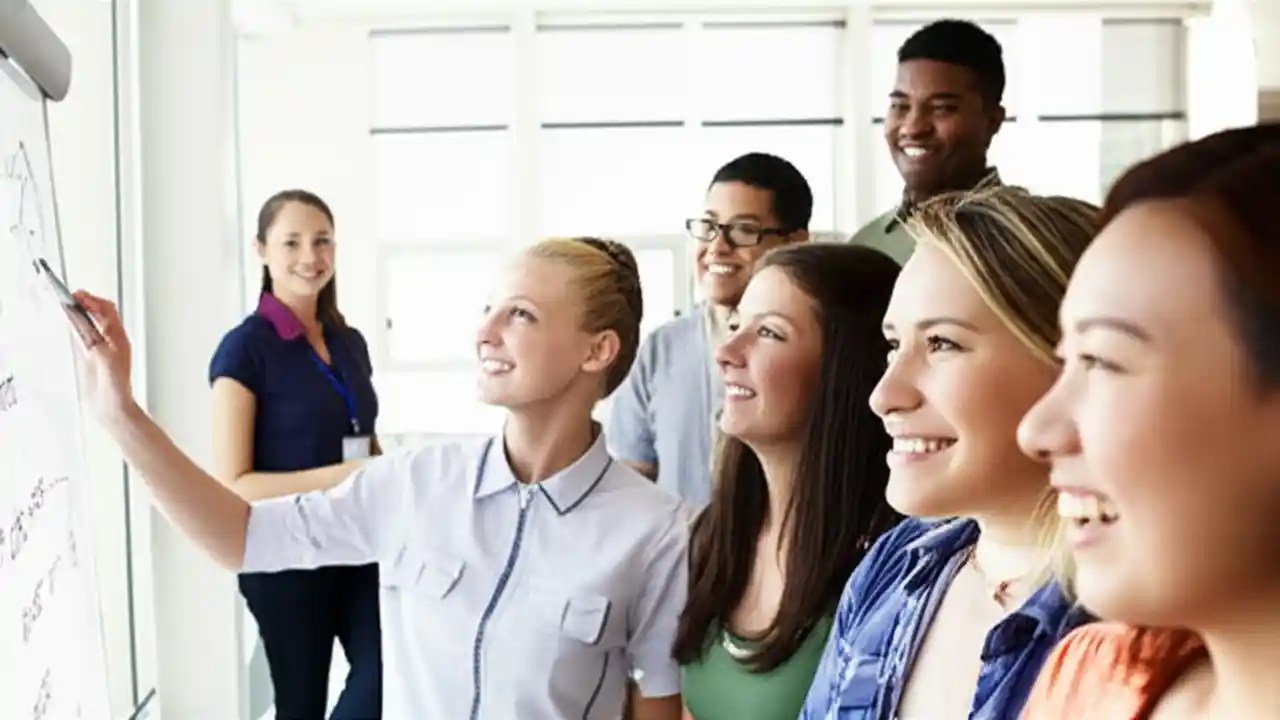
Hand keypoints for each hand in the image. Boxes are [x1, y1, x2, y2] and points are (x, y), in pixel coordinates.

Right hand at [70, 291, 135, 421]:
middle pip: (103, 313)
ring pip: (96, 323)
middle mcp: (114, 341)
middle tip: (72, 297)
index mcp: (119, 339)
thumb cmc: (116, 389)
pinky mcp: (97, 357)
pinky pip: (89, 335)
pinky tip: (73, 326)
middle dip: (89, 302)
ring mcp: (106, 348)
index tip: (77, 296)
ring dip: (85, 312)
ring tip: (71, 305)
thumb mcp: (105, 363)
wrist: (115, 408)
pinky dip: (81, 326)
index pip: (107, 311)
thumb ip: (95, 344)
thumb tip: (85, 328)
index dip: (93, 301)